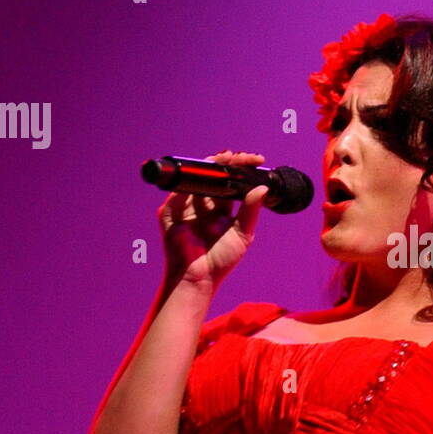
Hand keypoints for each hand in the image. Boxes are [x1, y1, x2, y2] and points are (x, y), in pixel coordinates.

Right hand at [159, 150, 268, 288]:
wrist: (198, 277)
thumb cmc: (220, 261)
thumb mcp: (243, 234)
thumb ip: (251, 210)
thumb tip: (263, 188)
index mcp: (220, 210)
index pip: (230, 184)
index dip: (240, 171)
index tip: (255, 161)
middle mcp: (203, 206)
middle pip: (213, 177)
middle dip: (225, 164)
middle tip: (238, 155)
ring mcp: (185, 207)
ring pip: (196, 179)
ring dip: (209, 166)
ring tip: (224, 158)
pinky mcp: (170, 212)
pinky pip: (178, 191)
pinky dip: (189, 179)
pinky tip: (203, 172)